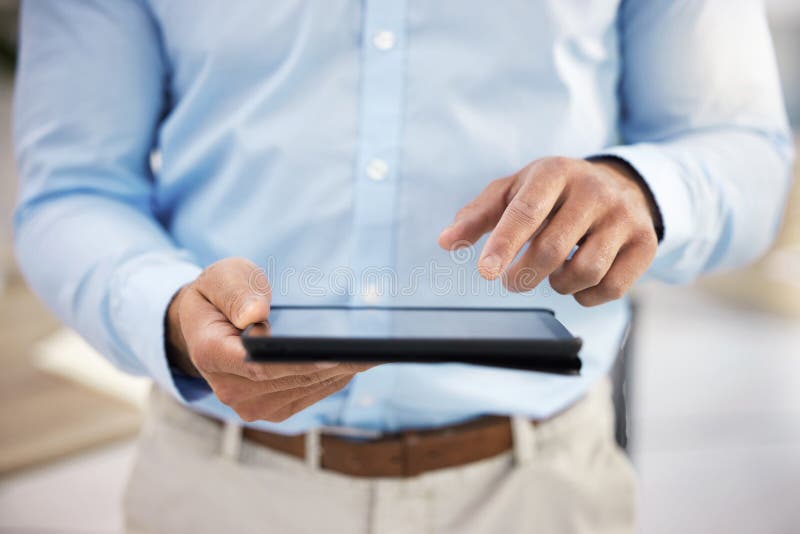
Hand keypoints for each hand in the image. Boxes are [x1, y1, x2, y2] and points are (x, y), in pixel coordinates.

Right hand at [165, 257, 374, 421]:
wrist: (207, 325)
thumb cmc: (217, 296)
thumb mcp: (221, 278)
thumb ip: (235, 292)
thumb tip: (255, 314)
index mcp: (210, 354)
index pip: (258, 365)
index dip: (298, 362)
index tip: (332, 355)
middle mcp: (229, 389)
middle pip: (291, 379)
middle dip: (333, 363)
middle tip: (373, 348)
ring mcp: (251, 405)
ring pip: (306, 388)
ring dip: (339, 371)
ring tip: (373, 352)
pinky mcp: (273, 408)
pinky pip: (310, 394)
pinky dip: (334, 377)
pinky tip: (356, 360)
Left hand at [438, 157, 659, 305]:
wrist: (619, 184)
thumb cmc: (552, 193)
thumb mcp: (514, 191)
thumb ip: (479, 215)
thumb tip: (446, 241)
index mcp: (555, 172)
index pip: (526, 211)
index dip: (504, 244)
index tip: (485, 272)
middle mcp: (594, 190)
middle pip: (553, 248)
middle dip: (524, 275)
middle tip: (512, 282)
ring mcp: (624, 216)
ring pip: (585, 271)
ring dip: (558, 284)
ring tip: (551, 273)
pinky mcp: (646, 243)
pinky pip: (611, 288)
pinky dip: (586, 296)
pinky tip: (579, 281)